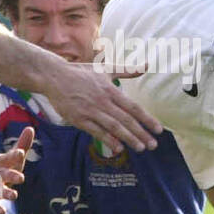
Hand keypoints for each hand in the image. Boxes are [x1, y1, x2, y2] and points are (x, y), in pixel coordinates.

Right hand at [0, 126, 34, 213]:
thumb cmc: (1, 170)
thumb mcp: (11, 159)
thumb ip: (21, 145)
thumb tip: (30, 128)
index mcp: (0, 163)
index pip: (6, 158)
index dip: (13, 155)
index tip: (21, 152)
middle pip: (2, 174)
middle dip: (11, 175)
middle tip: (21, 178)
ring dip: (5, 192)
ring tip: (14, 196)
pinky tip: (2, 212)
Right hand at [44, 62, 161, 154]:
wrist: (54, 76)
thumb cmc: (81, 73)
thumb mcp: (105, 68)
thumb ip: (126, 70)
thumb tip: (147, 65)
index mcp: (110, 89)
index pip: (133, 107)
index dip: (147, 119)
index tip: (158, 129)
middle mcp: (103, 101)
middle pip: (126, 119)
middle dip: (141, 133)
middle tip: (153, 145)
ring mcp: (90, 111)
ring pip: (113, 127)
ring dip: (128, 138)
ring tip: (140, 148)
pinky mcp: (78, 119)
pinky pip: (96, 131)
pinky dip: (108, 140)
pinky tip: (118, 148)